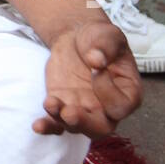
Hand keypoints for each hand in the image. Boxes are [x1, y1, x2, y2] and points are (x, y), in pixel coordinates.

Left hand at [33, 18, 141, 137]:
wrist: (77, 38)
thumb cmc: (99, 39)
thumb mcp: (108, 35)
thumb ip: (107, 46)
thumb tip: (96, 60)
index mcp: (127, 93)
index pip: (120, 105)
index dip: (108, 91)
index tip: (96, 68)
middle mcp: (106, 108)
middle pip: (100, 128)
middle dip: (83, 123)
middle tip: (69, 112)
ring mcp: (84, 110)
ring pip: (75, 127)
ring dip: (61, 119)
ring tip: (50, 103)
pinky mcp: (63, 106)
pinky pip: (56, 123)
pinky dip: (48, 126)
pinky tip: (38, 125)